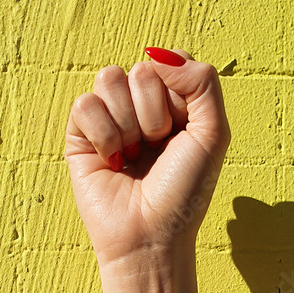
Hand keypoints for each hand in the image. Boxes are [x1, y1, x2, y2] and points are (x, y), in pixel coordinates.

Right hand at [64, 48, 230, 270]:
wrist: (150, 238)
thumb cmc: (183, 194)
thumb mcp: (213, 135)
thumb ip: (203, 82)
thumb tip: (159, 54)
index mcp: (174, 104)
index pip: (171, 62)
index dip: (178, 94)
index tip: (182, 132)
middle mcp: (141, 107)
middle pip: (142, 70)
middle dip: (154, 114)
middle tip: (156, 150)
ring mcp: (109, 119)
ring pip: (110, 79)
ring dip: (128, 124)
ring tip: (133, 157)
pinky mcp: (79, 135)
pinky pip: (85, 103)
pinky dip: (103, 135)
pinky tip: (112, 162)